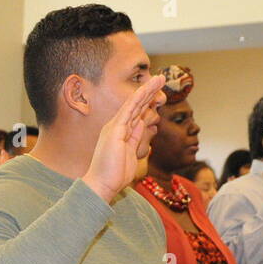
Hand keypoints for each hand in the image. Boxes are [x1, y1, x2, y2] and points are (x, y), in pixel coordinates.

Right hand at [83, 74, 164, 201]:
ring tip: (159, 78)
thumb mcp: (132, 154)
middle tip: (161, 78)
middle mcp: (116, 127)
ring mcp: (115, 127)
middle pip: (136, 105)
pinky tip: (146, 89)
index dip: (148, 102)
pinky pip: (128, 110)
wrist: (102, 185)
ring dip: (147, 90)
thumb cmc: (115, 175)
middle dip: (149, 91)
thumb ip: (137, 139)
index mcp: (120, 133)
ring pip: (134, 104)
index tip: (158, 93)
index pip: (137, 114)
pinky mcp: (115, 130)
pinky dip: (138, 98)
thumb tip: (143, 125)